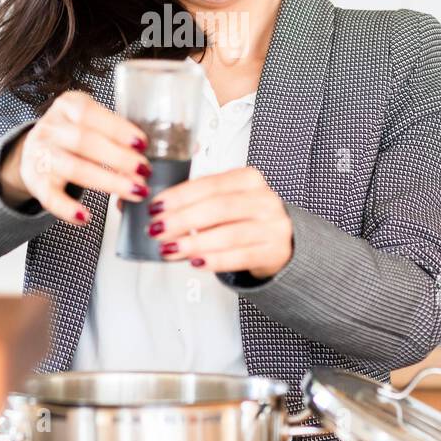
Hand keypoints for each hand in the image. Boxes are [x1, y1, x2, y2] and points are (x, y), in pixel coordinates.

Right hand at [0, 90, 152, 224]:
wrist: (36, 149)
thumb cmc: (74, 134)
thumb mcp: (90, 121)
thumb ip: (114, 134)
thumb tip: (144, 158)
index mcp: (67, 106)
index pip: (89, 114)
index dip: (117, 129)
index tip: (141, 144)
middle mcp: (50, 128)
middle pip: (83, 141)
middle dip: (118, 157)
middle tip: (144, 171)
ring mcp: (40, 155)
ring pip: (73, 168)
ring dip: (107, 181)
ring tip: (134, 191)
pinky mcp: (35, 181)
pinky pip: (50, 197)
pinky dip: (67, 209)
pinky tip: (86, 217)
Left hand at [142, 165, 293, 278]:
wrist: (283, 240)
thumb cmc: (246, 218)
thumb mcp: (228, 200)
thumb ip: (197, 201)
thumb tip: (157, 211)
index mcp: (249, 179)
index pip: (210, 184)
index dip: (180, 196)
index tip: (157, 206)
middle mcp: (263, 199)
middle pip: (218, 208)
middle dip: (182, 219)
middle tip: (158, 229)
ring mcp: (272, 226)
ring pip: (228, 234)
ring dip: (194, 242)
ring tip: (171, 248)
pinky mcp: (273, 251)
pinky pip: (240, 256)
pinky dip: (215, 260)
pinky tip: (196, 261)